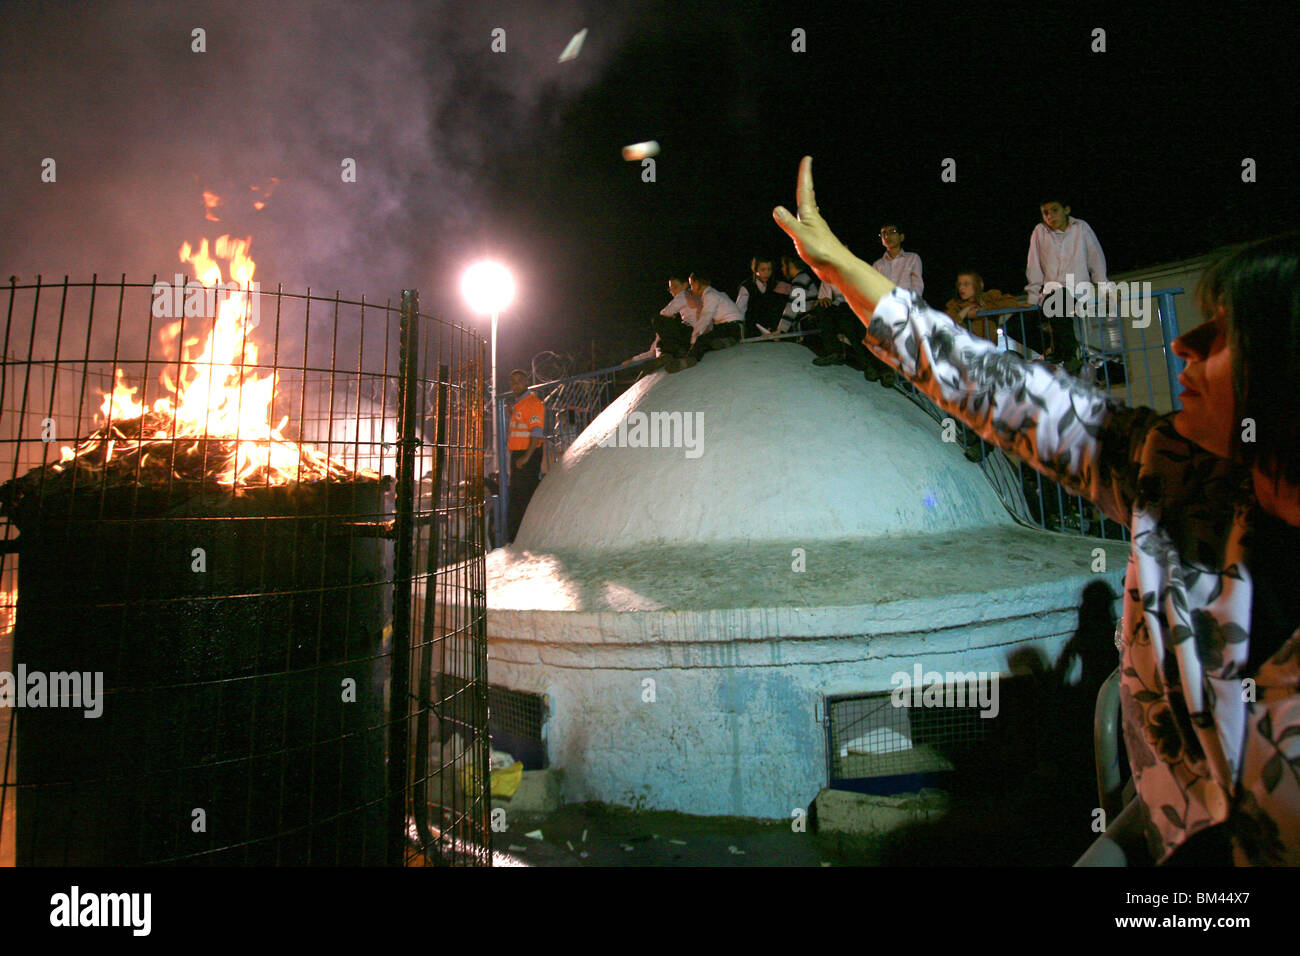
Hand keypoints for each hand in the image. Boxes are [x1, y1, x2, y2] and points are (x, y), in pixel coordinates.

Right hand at [773, 157, 853, 279]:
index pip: (805, 191)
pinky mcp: (814, 239)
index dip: (805, 174)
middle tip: (805, 169)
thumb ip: (788, 223)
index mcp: (809, 215)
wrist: (837, 268)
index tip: (807, 159)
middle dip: (805, 182)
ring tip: (805, 190)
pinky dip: (804, 215)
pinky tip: (806, 220)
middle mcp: (813, 219)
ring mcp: (815, 229)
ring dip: (806, 197)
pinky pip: (807, 222)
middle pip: (808, 196)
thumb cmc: (821, 252)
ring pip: (809, 208)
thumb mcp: (800, 237)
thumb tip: (776, 209)